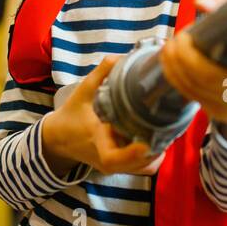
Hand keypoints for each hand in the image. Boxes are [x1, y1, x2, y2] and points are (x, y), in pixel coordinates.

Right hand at [40, 56, 163, 177]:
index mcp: (96, 141)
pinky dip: (153, 156)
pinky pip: (142, 168)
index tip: (146, 144)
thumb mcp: (83, 91)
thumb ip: (101, 74)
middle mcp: (106, 159)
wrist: (59, 138)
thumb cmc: (71, 115)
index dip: (131, 154)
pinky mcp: (119, 168)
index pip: (112, 158)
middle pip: (137, 166)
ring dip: (157, 152)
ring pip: (143, 168)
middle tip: (167, 126)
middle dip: (156, 149)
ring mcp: (113, 167)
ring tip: (164, 129)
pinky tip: (156, 136)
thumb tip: (119, 57)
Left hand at [159, 0, 226, 143]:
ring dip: (177, 65)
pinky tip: (170, 63)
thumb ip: (225, 2)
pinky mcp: (222, 112)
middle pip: (214, 74)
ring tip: (170, 47)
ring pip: (198, 85)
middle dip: (189, 56)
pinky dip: (176, 77)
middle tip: (179, 39)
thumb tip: (201, 4)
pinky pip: (192, 95)